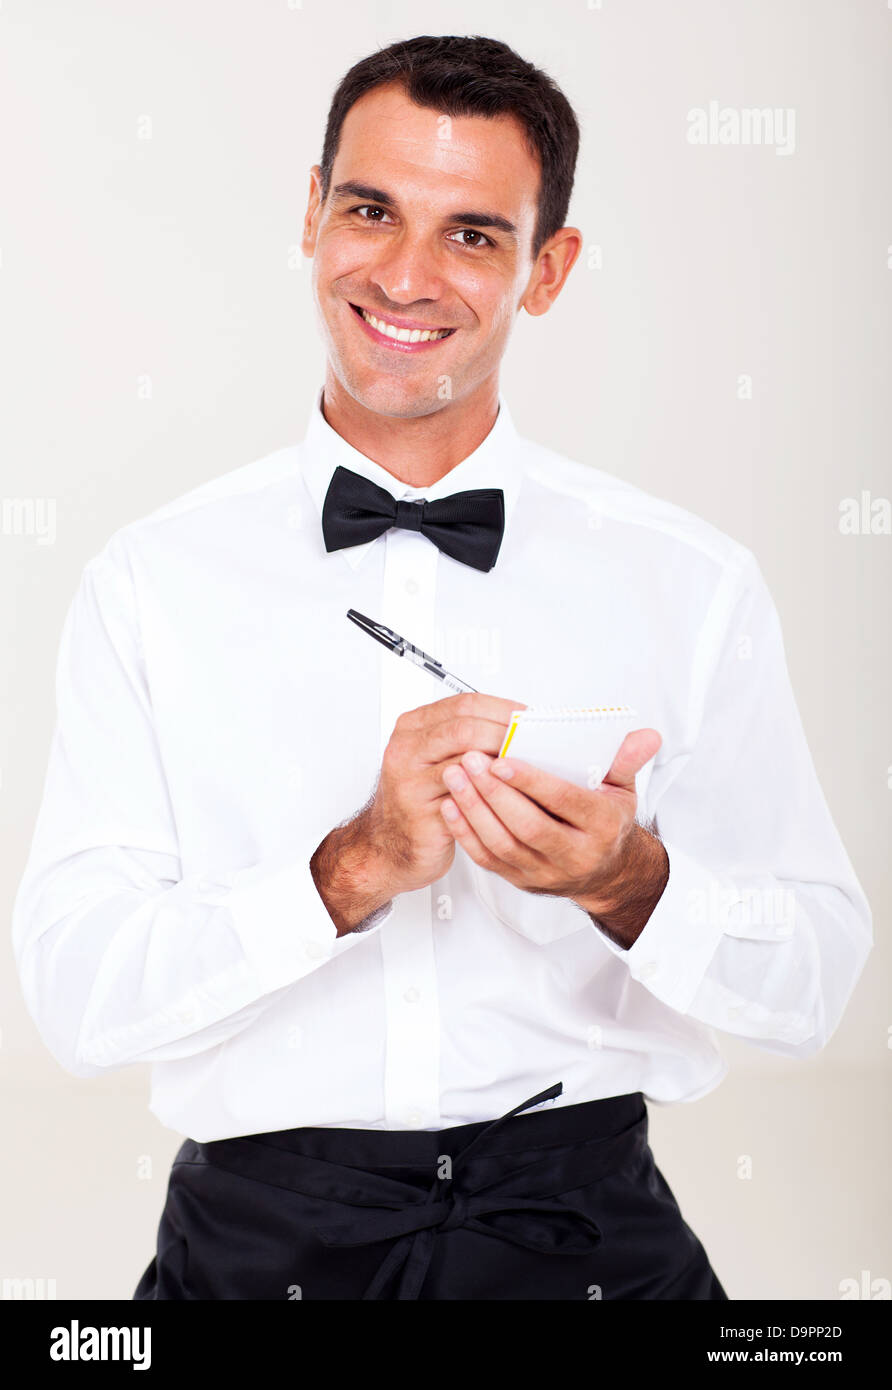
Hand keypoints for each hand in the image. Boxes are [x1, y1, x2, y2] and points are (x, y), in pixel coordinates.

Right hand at [311, 692, 523, 932]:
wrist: (387, 847)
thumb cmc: (418, 803)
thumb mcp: (436, 759)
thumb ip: (466, 741)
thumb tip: (518, 728)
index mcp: (413, 728)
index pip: (463, 704)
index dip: (502, 709)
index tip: (527, 718)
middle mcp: (406, 749)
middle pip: (464, 726)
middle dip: (506, 733)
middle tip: (534, 741)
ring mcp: (409, 781)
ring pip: (466, 759)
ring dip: (503, 762)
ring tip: (529, 765)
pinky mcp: (421, 812)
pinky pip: (465, 797)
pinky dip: (493, 792)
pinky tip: (512, 793)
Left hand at [439, 728, 666, 945]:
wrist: (604, 871)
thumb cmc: (607, 823)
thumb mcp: (622, 789)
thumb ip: (626, 759)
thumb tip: (647, 735)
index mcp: (601, 828)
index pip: (564, 802)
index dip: (532, 782)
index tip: (503, 759)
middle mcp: (574, 855)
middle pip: (528, 826)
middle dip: (494, 793)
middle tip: (471, 760)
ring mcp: (544, 871)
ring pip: (502, 844)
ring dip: (473, 809)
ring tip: (455, 776)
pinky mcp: (520, 879)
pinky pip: (487, 859)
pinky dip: (465, 832)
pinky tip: (451, 805)